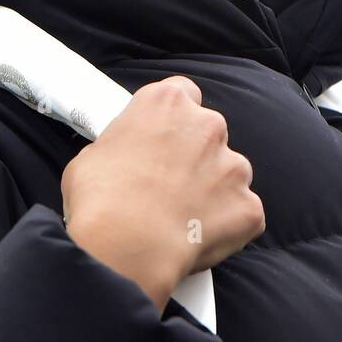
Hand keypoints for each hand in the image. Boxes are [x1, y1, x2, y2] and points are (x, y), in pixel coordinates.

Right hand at [61, 75, 264, 311]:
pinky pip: (243, 214)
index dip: (173, 120)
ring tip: (182, 218)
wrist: (126, 246)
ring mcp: (234, 166)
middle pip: (209, 133)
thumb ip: (123, 144)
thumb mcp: (93, 154)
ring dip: (213, 190)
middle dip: (194, 156)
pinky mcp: (248, 206)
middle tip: (168, 186)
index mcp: (168, 102)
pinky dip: (227, 226)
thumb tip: (126, 158)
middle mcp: (208, 125)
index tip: (163, 138)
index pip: (183, 94)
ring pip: (230, 174)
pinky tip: (198, 240)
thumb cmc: (100, 199)